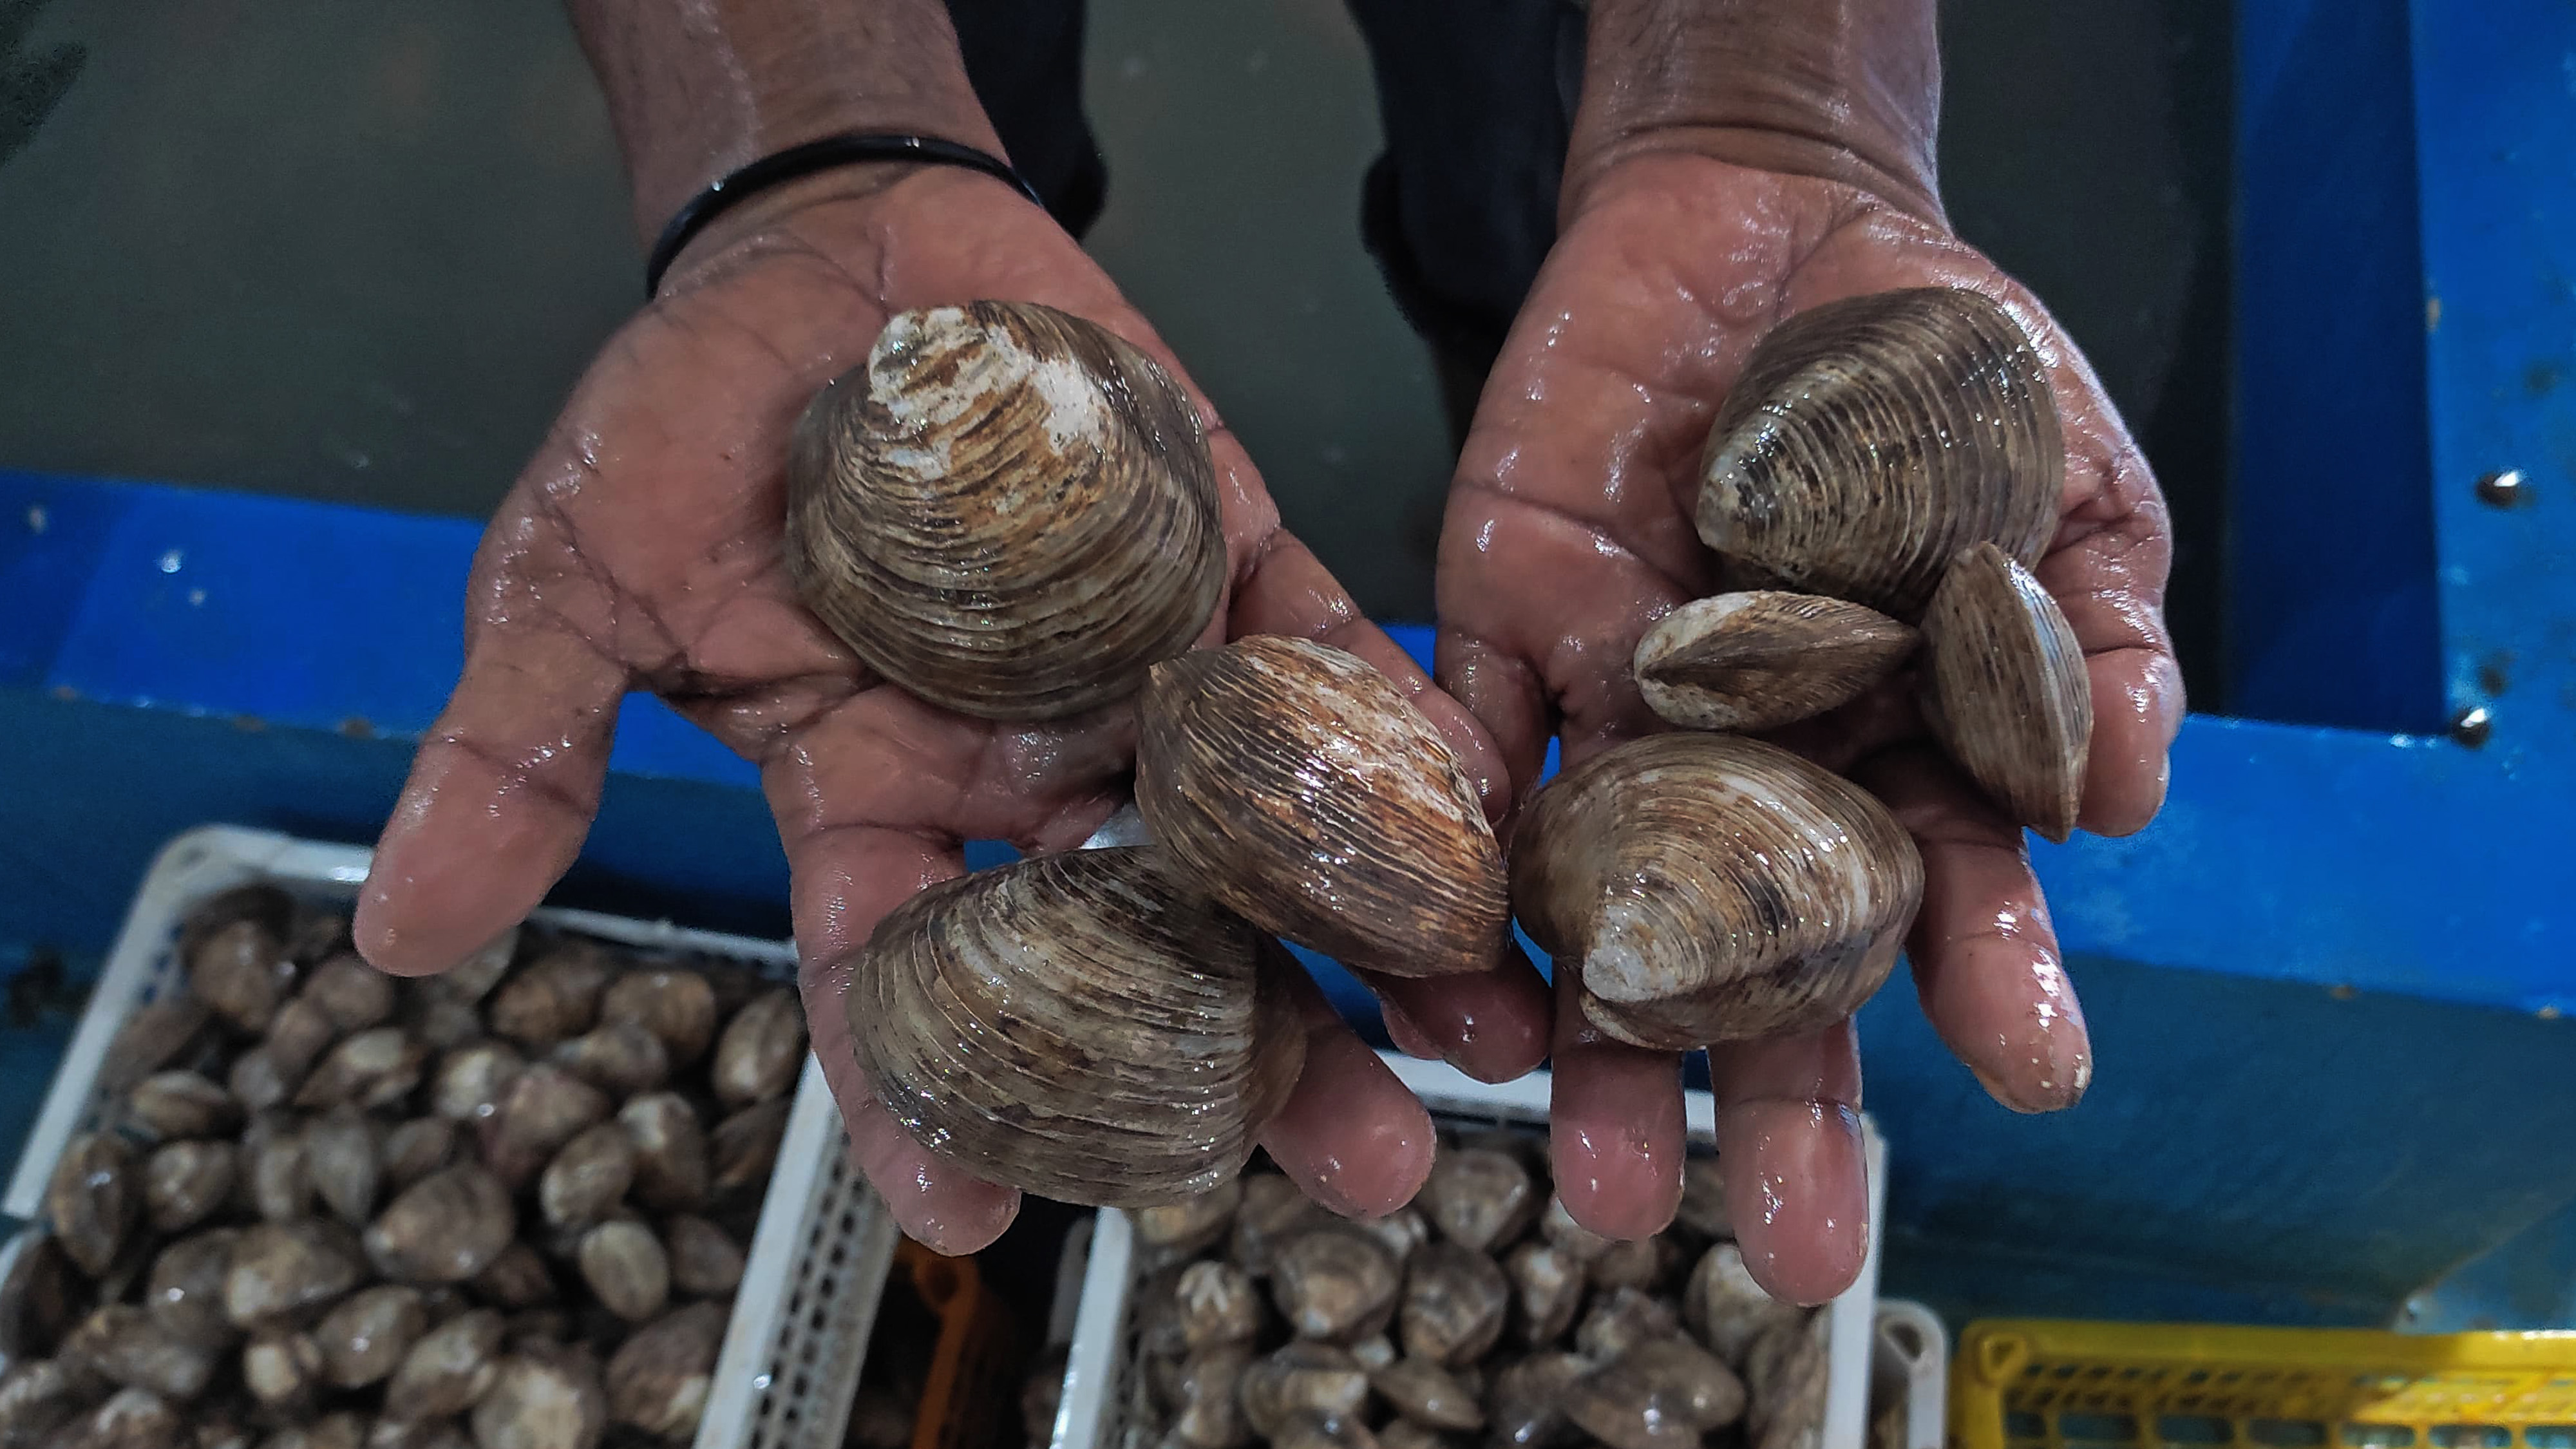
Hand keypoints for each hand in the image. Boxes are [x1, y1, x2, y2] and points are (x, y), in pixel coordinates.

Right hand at [353, 164, 1550, 1249]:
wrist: (821, 246)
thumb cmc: (685, 419)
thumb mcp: (574, 579)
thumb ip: (522, 750)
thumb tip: (399, 934)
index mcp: (871, 803)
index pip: (902, 983)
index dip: (930, 1103)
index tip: (981, 1222)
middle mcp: (1025, 772)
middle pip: (1149, 947)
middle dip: (1256, 1061)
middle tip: (1365, 1170)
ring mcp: (1139, 675)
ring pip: (1264, 835)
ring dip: (1371, 935)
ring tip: (1477, 1040)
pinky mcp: (1226, 563)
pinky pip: (1320, 661)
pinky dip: (1394, 732)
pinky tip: (1474, 818)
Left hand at [1436, 151, 2181, 1297]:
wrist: (1773, 219)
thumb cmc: (1947, 363)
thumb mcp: (2062, 477)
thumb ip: (2093, 631)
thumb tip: (2129, 794)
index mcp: (1901, 751)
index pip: (1944, 893)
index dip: (1988, 982)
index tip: (2038, 1075)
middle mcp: (1754, 767)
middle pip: (1758, 957)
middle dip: (1768, 1094)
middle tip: (1776, 1242)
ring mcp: (1623, 706)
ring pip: (1600, 900)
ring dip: (1594, 1040)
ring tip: (1591, 1161)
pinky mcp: (1505, 625)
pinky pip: (1466, 747)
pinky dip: (1456, 846)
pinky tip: (1460, 958)